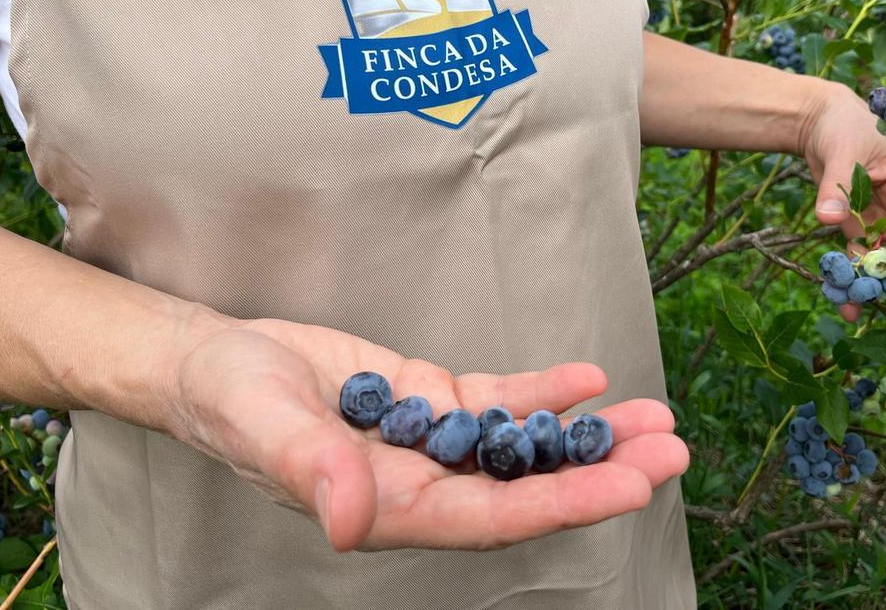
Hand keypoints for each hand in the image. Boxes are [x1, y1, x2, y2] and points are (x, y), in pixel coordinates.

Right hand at [165, 317, 688, 551]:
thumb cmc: (228, 400)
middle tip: (671, 448)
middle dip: (600, 469)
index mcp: (387, 508)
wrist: (214, 365)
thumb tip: (349, 521)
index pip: (491, 516)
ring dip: (587, 434)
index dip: (562, 503)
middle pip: (525, 485)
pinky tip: (587, 381)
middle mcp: (419, 484)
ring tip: (654, 419)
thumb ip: (308, 468)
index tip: (630, 485)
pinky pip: (496, 403)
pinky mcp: (426, 401)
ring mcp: (428, 444)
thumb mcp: (262, 425)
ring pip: (521, 445)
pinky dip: (541, 394)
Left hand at [800, 83, 885, 321]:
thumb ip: (836, 186)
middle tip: (870, 294)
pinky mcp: (857, 226)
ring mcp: (880, 219)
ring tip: (851, 305)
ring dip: (867, 282)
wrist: (817, 122)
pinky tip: (840, 299)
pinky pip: (856, 256)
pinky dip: (849, 275)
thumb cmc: (843, 125)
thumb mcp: (841, 150)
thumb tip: (828, 218)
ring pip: (880, 258)